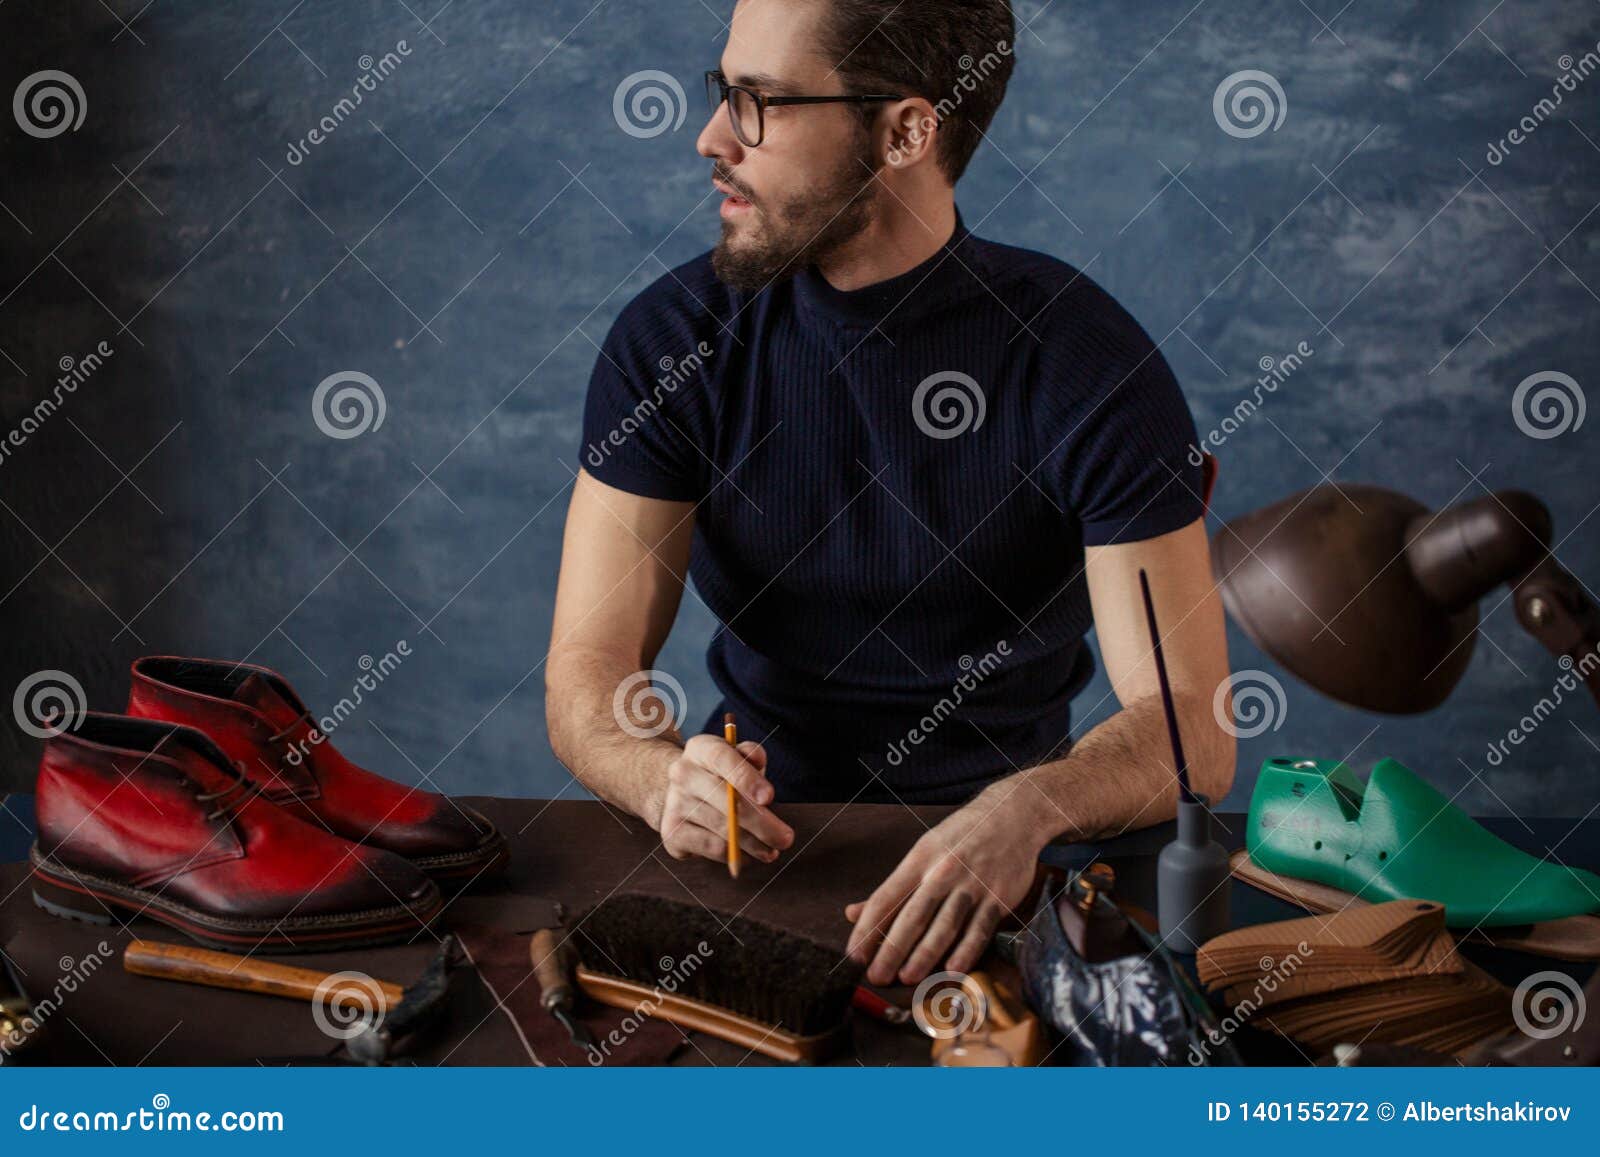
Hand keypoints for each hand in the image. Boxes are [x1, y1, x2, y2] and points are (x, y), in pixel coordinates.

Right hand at [657, 733, 793, 864]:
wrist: (684, 795)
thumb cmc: (722, 775)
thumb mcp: (738, 758)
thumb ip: (751, 755)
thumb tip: (757, 759)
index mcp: (700, 748)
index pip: (722, 758)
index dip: (746, 778)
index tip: (769, 797)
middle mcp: (682, 773)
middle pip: (726, 801)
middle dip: (761, 823)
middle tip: (786, 839)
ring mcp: (674, 804)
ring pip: (722, 830)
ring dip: (754, 845)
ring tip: (772, 851)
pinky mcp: (673, 833)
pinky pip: (713, 849)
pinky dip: (736, 855)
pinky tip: (749, 855)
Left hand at [844, 795, 1044, 985]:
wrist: (1012, 814)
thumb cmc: (961, 836)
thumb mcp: (923, 851)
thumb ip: (892, 888)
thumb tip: (852, 913)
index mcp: (919, 859)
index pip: (885, 898)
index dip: (867, 929)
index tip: (855, 955)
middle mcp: (943, 871)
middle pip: (913, 916)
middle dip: (892, 950)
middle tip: (876, 976)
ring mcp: (972, 885)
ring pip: (945, 925)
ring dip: (924, 955)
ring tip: (906, 978)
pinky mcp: (998, 897)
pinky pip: (979, 929)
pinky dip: (966, 951)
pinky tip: (951, 969)